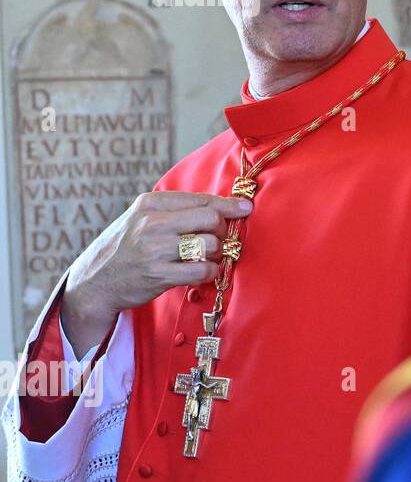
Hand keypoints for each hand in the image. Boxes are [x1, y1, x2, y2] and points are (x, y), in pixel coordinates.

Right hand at [61, 192, 252, 356]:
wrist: (94, 282)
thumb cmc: (126, 247)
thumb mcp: (142, 219)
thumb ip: (177, 210)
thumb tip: (224, 205)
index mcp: (150, 204)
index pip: (202, 199)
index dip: (229, 205)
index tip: (245, 208)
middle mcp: (152, 224)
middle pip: (211, 219)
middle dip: (223, 230)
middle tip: (219, 240)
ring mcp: (154, 250)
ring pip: (210, 244)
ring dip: (217, 253)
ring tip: (207, 257)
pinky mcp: (158, 275)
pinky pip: (202, 270)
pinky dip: (210, 271)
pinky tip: (203, 271)